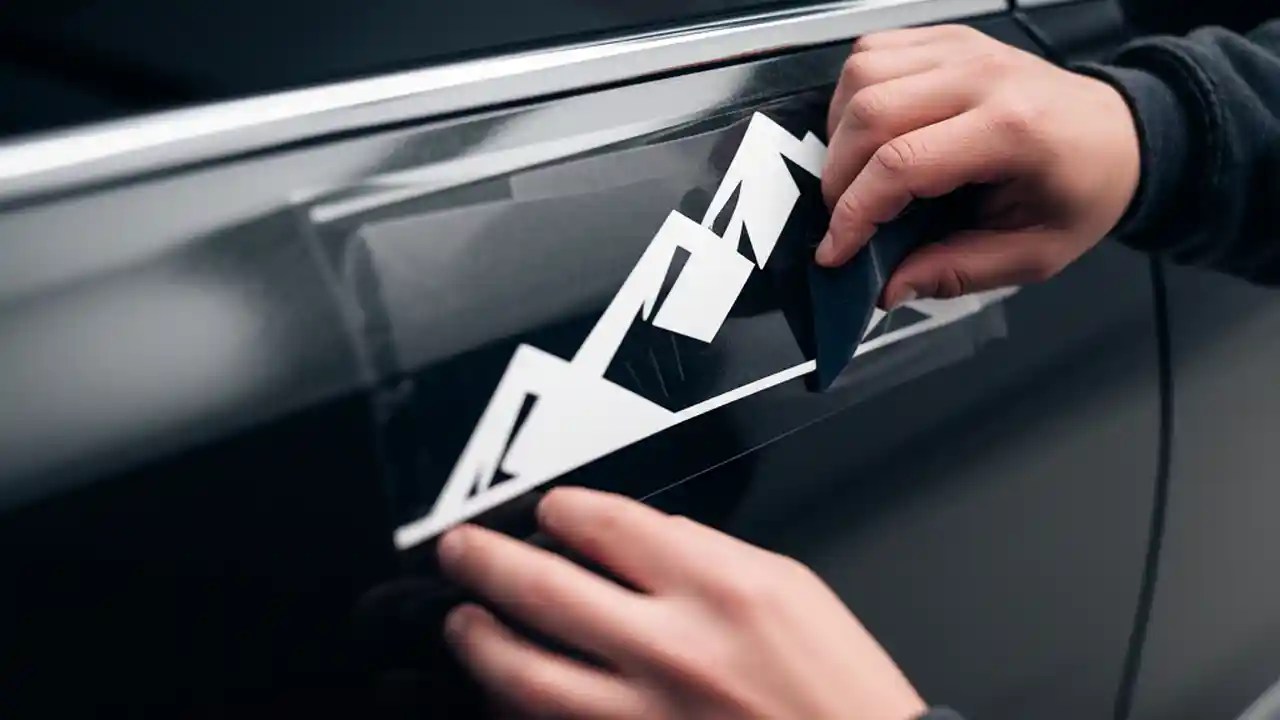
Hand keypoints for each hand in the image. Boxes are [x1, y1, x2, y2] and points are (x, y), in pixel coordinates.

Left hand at [437, 488, 925, 719]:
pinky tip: (502, 695)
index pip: (605, 525)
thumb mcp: (791, 589)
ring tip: (461, 623)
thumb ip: (710, 554)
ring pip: (525, 674)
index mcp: (720, 588)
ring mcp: (645, 716)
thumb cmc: (838, 689)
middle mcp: (674, 650)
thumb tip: (642, 536)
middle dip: (484, 562)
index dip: (559, 510)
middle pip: (544, 589)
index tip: (547, 511)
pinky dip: (513, 710)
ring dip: (478, 642)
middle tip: (459, 552)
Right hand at [817, 25, 1140, 306]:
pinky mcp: (947, 39)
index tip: (835, 252)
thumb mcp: (1033, 255)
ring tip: (857, 176)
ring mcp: (963, 50)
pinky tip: (869, 134)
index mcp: (1013, 130)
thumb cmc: (1081, 191)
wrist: (1118, 136)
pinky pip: (870, 52)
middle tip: (845, 220)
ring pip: (860, 77)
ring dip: (840, 134)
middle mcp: (983, 77)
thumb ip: (957, 272)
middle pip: (870, 114)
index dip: (854, 213)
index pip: (901, 163)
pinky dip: (852, 96)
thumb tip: (888, 286)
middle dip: (839, 179)